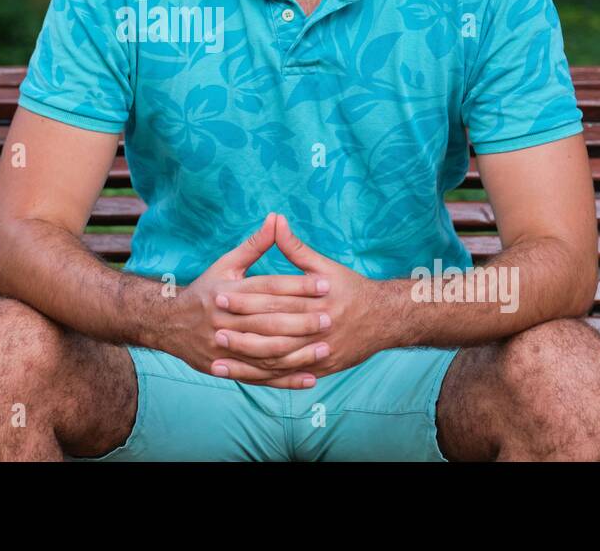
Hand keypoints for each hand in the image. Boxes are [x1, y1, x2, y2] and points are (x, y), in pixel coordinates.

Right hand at [161, 212, 332, 388]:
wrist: (168, 323)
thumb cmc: (205, 289)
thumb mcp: (226, 265)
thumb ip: (255, 245)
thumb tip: (276, 217)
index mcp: (228, 292)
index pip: (268, 288)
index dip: (297, 286)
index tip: (325, 284)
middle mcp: (225, 321)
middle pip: (268, 321)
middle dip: (301, 320)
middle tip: (330, 317)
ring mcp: (225, 348)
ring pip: (266, 353)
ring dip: (298, 353)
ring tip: (325, 348)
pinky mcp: (227, 368)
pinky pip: (261, 377)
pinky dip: (286, 380)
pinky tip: (310, 377)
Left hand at [210, 214, 380, 386]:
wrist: (386, 318)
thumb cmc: (351, 288)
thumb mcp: (324, 266)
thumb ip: (296, 247)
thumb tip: (275, 220)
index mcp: (316, 300)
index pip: (275, 300)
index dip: (247, 300)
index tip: (221, 296)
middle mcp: (319, 328)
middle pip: (275, 333)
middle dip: (243, 334)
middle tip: (214, 331)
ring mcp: (321, 352)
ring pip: (280, 360)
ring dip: (249, 361)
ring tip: (221, 360)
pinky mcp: (323, 368)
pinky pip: (289, 376)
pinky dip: (266, 378)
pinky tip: (244, 377)